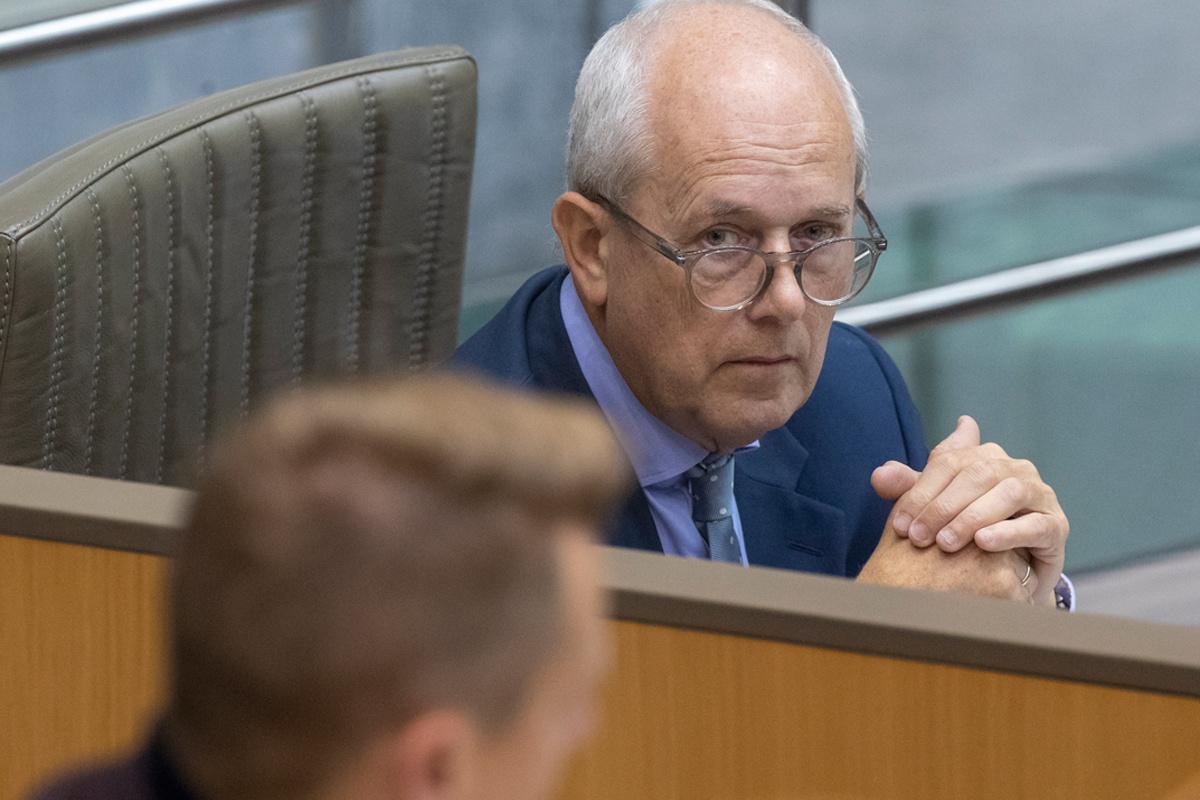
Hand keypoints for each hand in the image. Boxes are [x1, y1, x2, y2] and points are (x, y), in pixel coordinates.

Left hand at [870, 416, 1068, 606]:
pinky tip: (983, 543)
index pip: (947, 462)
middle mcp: (1014, 468)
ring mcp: (1040, 495)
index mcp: (984, 456)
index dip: (921, 491)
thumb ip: (908, 490)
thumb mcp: (932, 509)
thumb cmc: (963, 534)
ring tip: (946, 542)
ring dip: (972, 518)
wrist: (1003, 574)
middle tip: (918, 537)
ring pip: (1008, 494)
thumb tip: (878, 475)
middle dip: (942, 507)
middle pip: (976, 474)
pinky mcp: (1056, 526)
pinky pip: (1035, 524)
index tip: (900, 524)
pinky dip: (1008, 532)